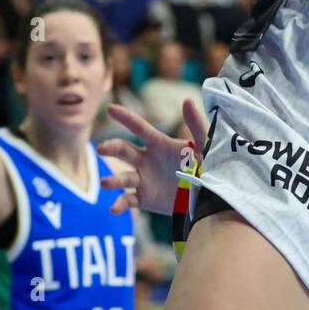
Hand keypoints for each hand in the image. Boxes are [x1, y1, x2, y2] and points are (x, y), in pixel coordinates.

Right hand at [96, 100, 206, 214]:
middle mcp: (147, 159)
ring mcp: (143, 179)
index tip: (110, 107)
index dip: (125, 117)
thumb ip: (197, 125)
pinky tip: (113, 209)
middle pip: (124, 150)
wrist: (207, 197)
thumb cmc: (207, 167)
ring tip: (105, 183)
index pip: (139, 127)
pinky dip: (119, 204)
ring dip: (112, 180)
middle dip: (111, 147)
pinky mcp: (144, 198)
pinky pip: (128, 200)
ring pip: (123, 177)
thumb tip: (187, 100)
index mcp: (159, 144)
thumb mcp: (204, 146)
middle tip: (101, 148)